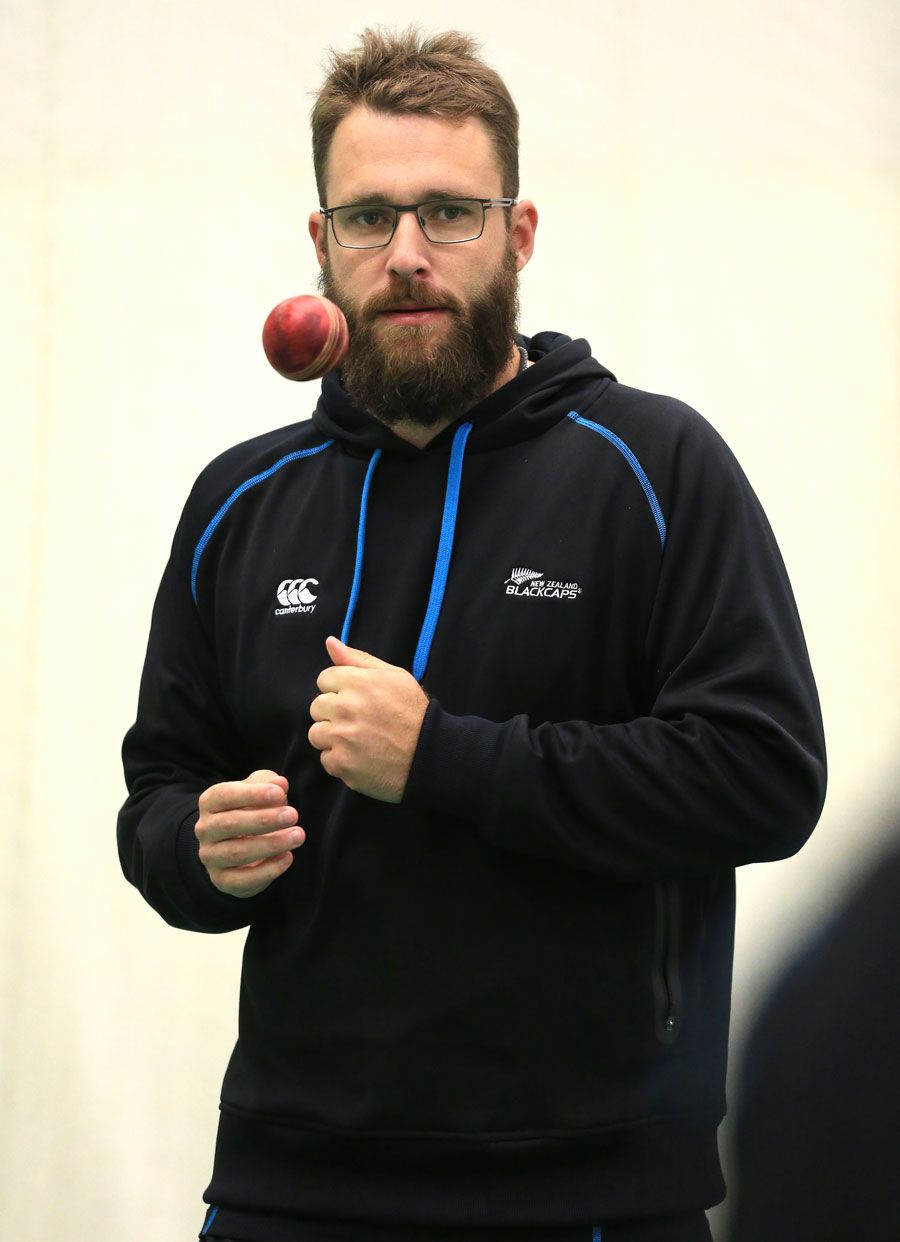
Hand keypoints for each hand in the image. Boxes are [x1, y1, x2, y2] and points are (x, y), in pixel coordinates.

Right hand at [195, 769, 303, 896]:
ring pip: (237, 852)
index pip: (225, 795)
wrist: (241, 847)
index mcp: (209, 803)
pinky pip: (242, 879)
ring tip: (297, 836)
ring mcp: (210, 857)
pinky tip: (287, 857)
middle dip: (264, 820)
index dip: (252, 794)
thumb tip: (281, 784)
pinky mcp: (222, 880)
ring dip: (270, 844)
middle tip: (293, 815)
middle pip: (230, 824)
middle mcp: (204, 829)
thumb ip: (268, 783)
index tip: (280, 793)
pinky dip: (267, 870)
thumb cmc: (252, 810)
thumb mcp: (259, 791)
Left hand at [308, 636, 428, 802]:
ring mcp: (342, 737)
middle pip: (316, 706)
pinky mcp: (342, 763)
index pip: (324, 679)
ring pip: (316, 734)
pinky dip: (340, 760)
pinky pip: (326, 759)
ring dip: (333, 738)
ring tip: (358, 741)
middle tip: (358, 721)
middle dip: (333, 713)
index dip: (340, 689)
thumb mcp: (394, 676)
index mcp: (358, 682)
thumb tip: (330, 642)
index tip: (356, 700)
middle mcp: (346, 707)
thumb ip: (359, 659)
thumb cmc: (414, 713)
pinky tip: (360, 757)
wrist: (430, 754)